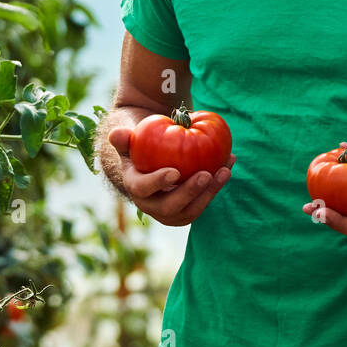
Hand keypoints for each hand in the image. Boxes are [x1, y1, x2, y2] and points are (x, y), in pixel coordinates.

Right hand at [109, 125, 233, 225]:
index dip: (158, 182)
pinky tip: (229, 164)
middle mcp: (152, 205)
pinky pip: (204, 200)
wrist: (151, 165)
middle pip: (171, 207)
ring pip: (192, 209)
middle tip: (206, 174)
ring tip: (224, 171)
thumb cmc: (140, 148)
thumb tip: (117, 134)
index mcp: (136, 188)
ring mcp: (172, 212)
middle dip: (190, 193)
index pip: (143, 189)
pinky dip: (218, 184)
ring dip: (210, 192)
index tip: (175, 172)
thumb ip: (123, 139)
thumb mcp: (130, 142)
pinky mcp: (189, 210)